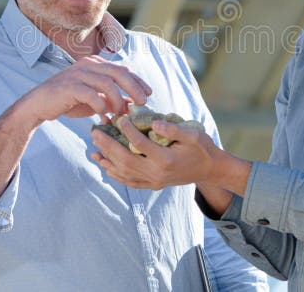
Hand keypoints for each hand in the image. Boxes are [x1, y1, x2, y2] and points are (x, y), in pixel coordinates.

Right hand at [14, 55, 151, 127]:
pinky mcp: (69, 87)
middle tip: (143, 103)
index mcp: (95, 63)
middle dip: (134, 88)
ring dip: (118, 101)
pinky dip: (101, 106)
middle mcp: (88, 65)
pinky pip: (92, 95)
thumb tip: (133, 105)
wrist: (39, 105)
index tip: (148, 94)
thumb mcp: (95, 99)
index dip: (138, 81)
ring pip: (107, 83)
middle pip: (119, 73)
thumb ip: (112, 99)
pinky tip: (103, 116)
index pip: (122, 69)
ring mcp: (78, 74)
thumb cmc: (69, 101)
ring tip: (120, 114)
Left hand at [91, 117, 221, 189]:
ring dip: (107, 161)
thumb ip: (173, 129)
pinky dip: (114, 173)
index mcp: (166, 160)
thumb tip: (153, 122)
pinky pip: (128, 182)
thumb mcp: (193, 134)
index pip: (140, 144)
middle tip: (95, 132)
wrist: (210, 170)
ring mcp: (153, 182)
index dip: (127, 130)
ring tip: (93, 149)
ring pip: (123, 173)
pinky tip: (105, 164)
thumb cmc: (202, 147)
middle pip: (125, 160)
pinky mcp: (152, 185)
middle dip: (108, 146)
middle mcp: (157, 174)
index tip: (119, 118)